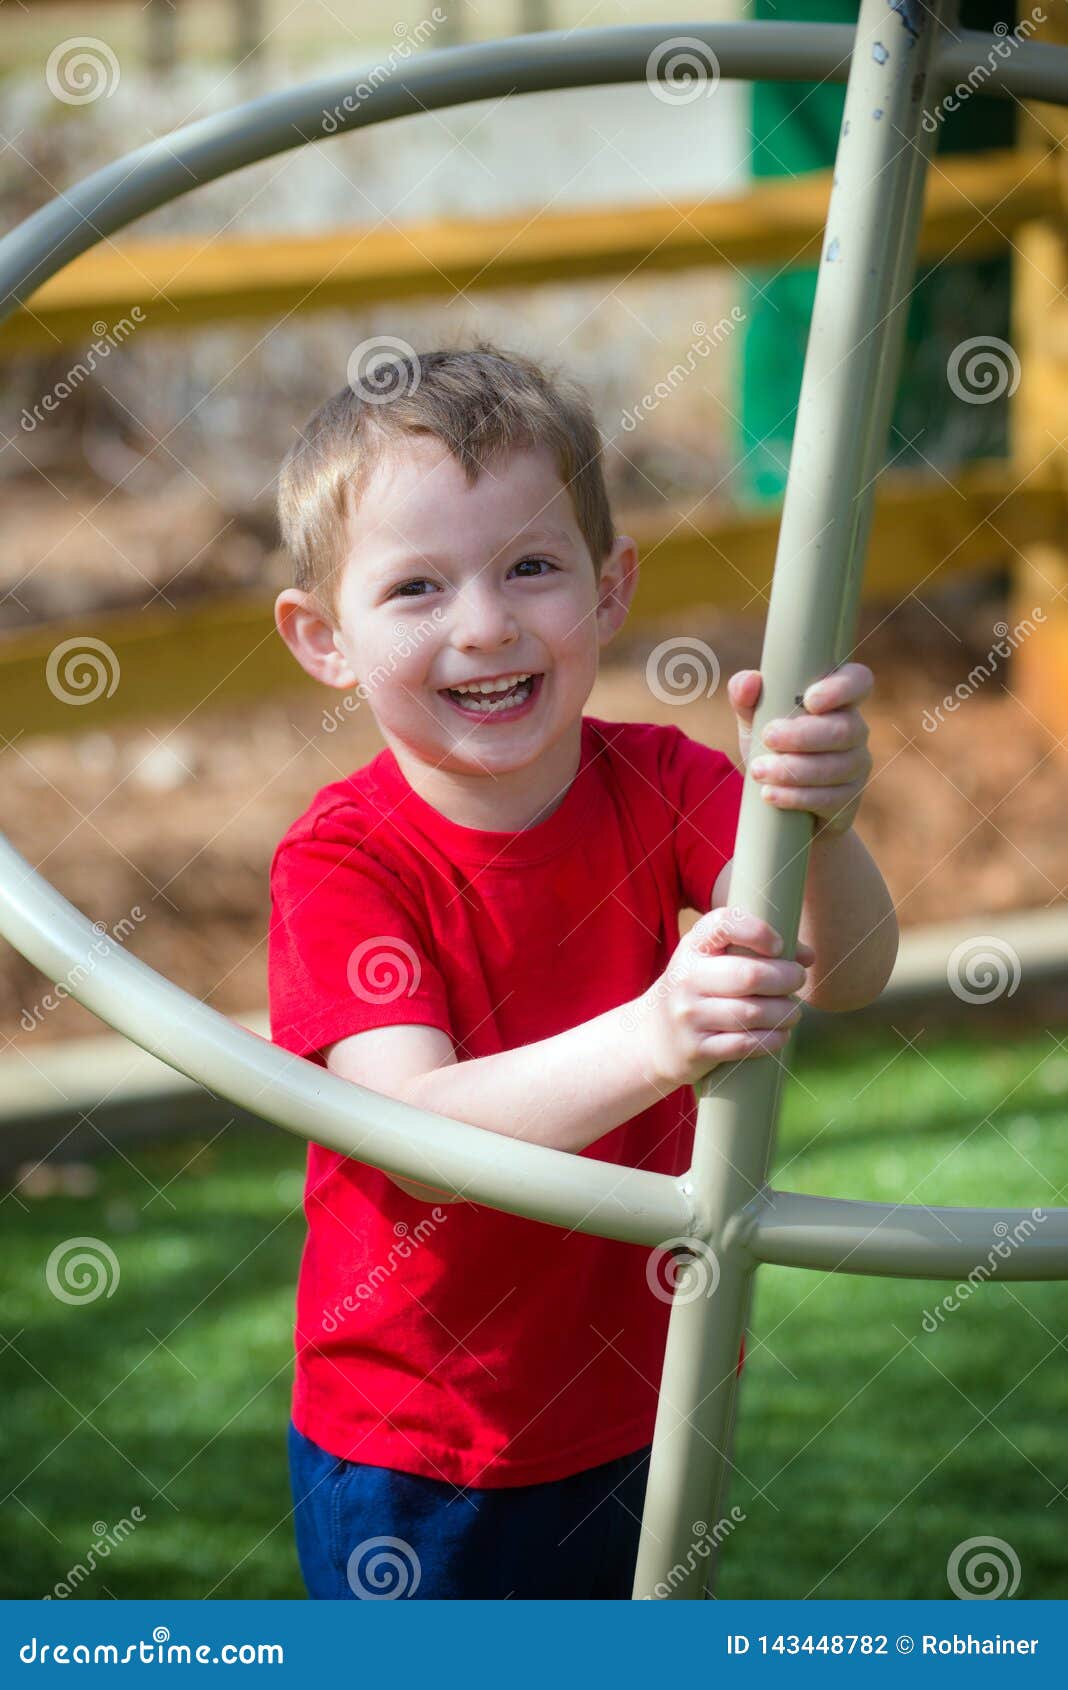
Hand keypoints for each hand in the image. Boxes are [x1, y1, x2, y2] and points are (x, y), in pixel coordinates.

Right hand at [639, 907, 816, 1088]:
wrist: (651, 1038)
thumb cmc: (697, 991)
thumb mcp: (710, 961)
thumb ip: (755, 950)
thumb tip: (807, 956)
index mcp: (692, 947)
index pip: (724, 924)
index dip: (758, 931)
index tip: (778, 946)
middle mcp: (686, 978)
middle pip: (750, 975)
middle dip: (787, 978)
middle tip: (798, 980)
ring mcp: (689, 1015)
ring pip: (753, 1013)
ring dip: (786, 1013)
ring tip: (793, 1012)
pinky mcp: (696, 1049)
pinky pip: (745, 1045)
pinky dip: (772, 1040)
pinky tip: (781, 1034)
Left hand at [728, 663, 874, 839]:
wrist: (776, 796)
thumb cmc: (771, 745)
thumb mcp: (754, 718)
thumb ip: (745, 696)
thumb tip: (748, 682)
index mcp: (837, 700)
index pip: (858, 681)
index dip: (840, 688)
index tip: (809, 700)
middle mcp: (855, 730)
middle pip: (845, 729)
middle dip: (803, 735)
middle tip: (767, 737)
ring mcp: (856, 766)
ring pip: (837, 766)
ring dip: (793, 769)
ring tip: (758, 770)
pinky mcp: (848, 799)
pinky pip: (830, 799)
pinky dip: (795, 797)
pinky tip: (770, 793)